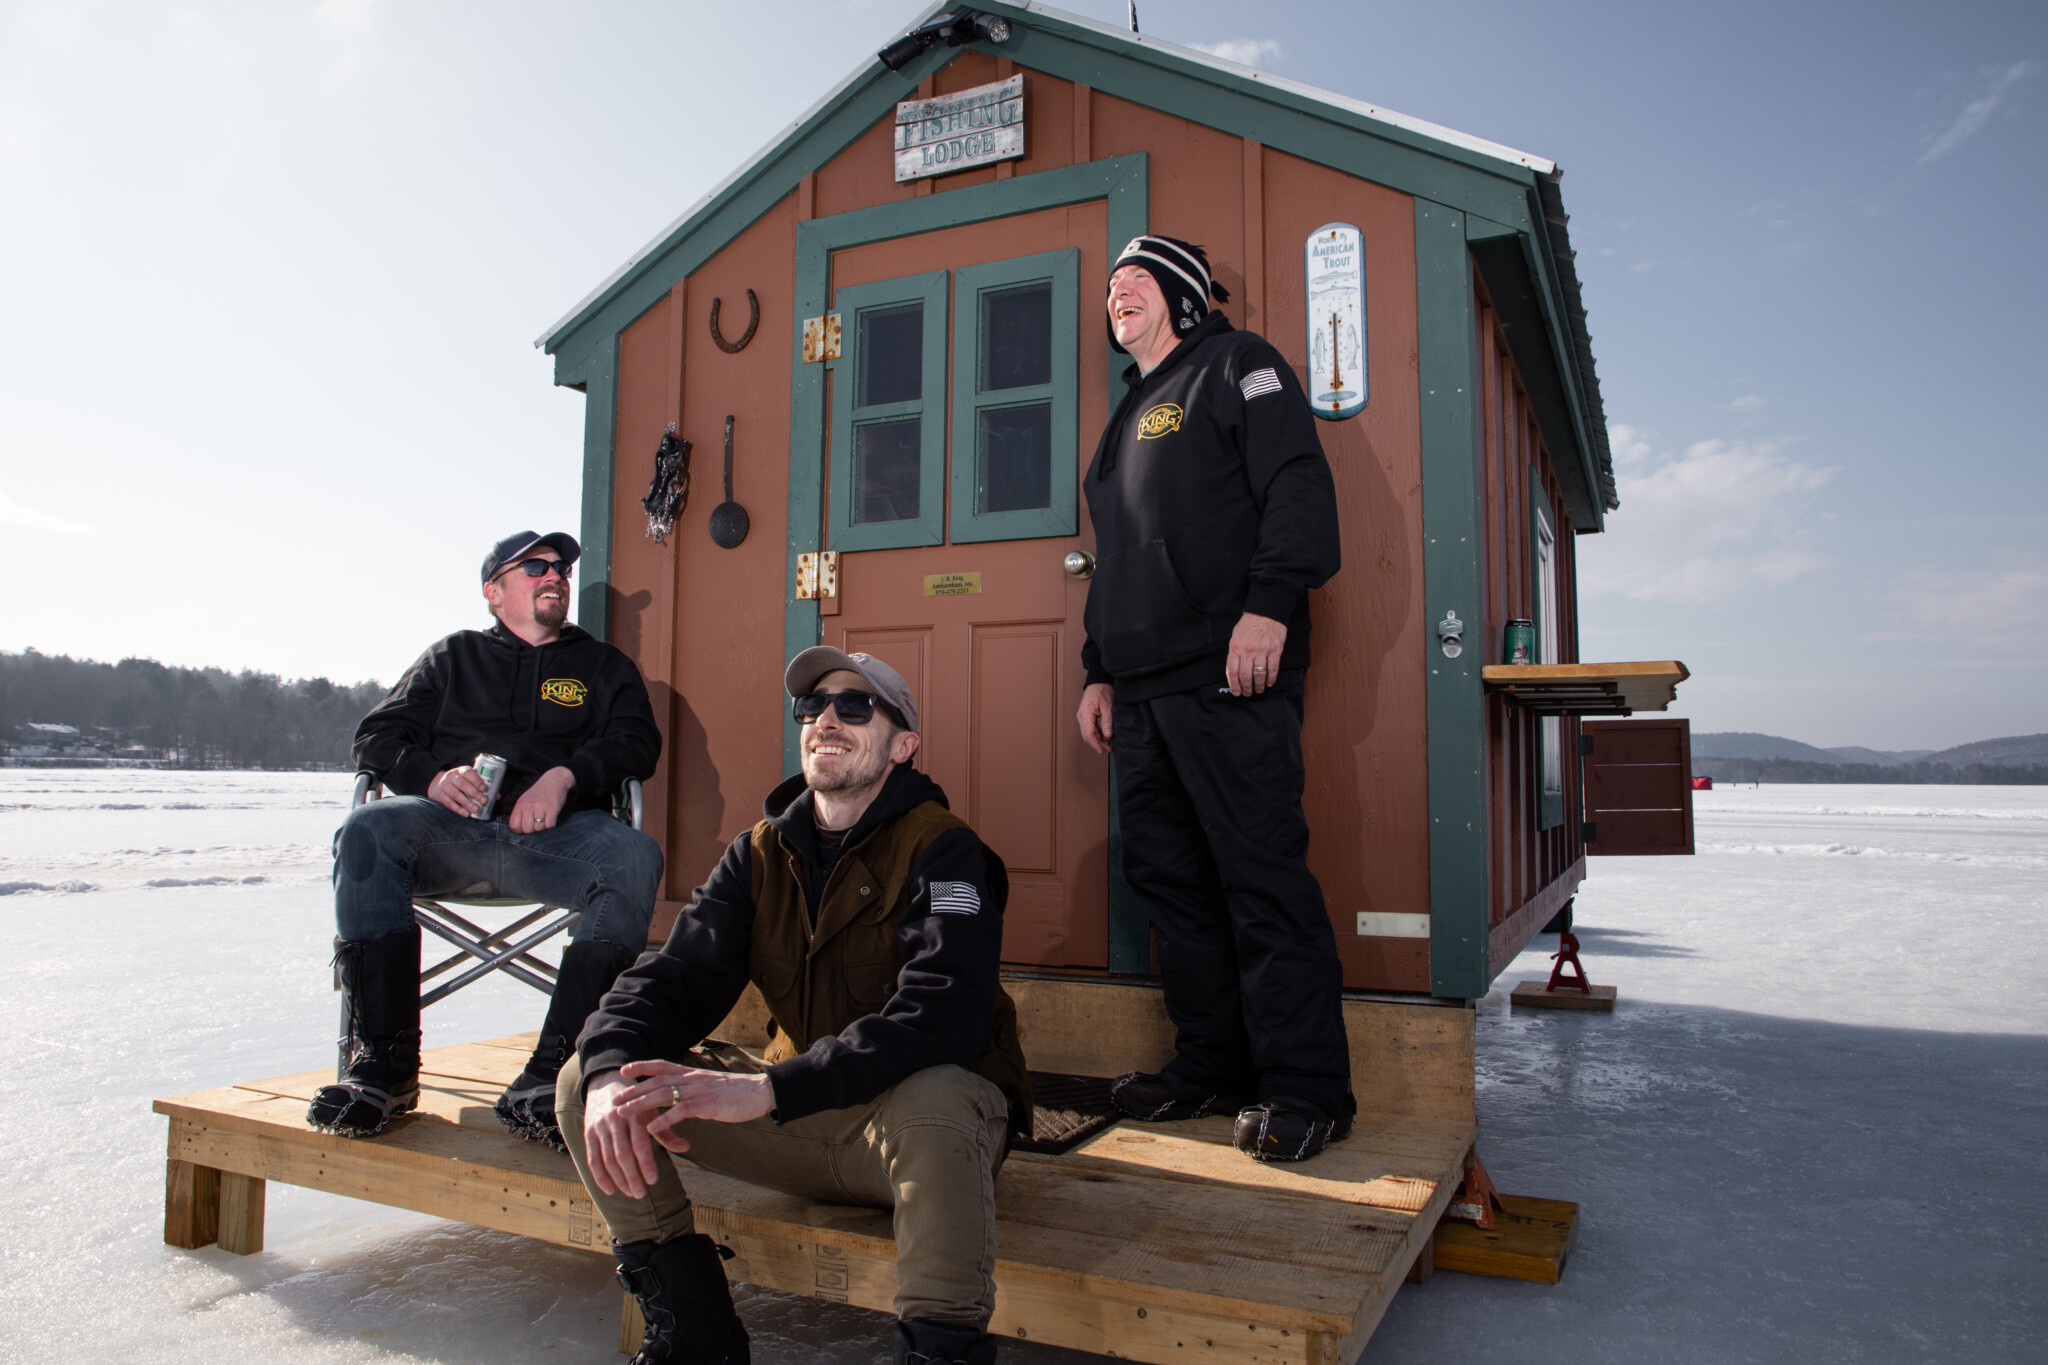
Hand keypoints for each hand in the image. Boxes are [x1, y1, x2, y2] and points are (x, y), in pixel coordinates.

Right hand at [427, 766, 486, 815]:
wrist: (439, 784)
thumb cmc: (461, 782)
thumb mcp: (469, 780)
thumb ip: (482, 786)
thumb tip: (496, 796)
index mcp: (461, 771)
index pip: (468, 772)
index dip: (476, 780)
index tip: (484, 788)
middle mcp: (452, 777)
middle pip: (462, 784)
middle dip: (474, 793)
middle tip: (484, 801)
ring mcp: (445, 786)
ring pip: (455, 794)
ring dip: (467, 803)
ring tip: (476, 809)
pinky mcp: (441, 796)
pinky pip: (449, 803)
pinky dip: (458, 809)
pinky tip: (466, 814)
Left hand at [507, 765, 574, 833]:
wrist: (554, 780)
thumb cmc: (539, 793)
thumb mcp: (525, 800)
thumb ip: (520, 813)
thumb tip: (519, 829)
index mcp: (520, 805)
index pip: (514, 826)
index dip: (520, 831)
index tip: (526, 827)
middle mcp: (529, 806)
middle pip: (527, 830)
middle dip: (533, 831)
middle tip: (537, 824)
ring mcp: (541, 807)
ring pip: (539, 829)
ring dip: (543, 828)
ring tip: (544, 820)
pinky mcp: (552, 808)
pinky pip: (550, 825)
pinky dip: (551, 826)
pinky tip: (551, 819)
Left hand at [581, 1063, 774, 1198]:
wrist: (760, 1092)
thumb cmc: (736, 1093)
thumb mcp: (710, 1086)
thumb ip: (694, 1089)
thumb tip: (681, 1095)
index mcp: (691, 1074)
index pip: (662, 1065)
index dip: (642, 1067)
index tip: (623, 1071)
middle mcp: (691, 1079)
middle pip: (656, 1081)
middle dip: (633, 1091)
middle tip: (613, 1100)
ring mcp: (699, 1091)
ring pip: (663, 1094)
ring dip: (640, 1105)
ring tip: (622, 1114)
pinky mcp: (707, 1104)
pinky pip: (681, 1111)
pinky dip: (664, 1119)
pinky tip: (651, 1128)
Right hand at [1077, 682, 1115, 754]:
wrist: (1099, 681)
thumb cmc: (1102, 691)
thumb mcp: (1108, 706)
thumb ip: (1107, 722)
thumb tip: (1107, 736)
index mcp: (1085, 714)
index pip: (1089, 734)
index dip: (1096, 744)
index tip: (1102, 750)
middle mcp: (1082, 717)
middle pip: (1087, 735)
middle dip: (1097, 743)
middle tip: (1108, 749)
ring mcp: (1083, 717)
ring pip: (1088, 733)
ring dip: (1098, 739)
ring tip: (1108, 743)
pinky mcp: (1086, 716)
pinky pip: (1090, 728)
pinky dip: (1097, 733)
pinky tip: (1105, 734)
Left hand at [1226, 613, 1286, 695]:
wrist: (1266, 612)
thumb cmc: (1249, 624)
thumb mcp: (1235, 637)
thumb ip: (1234, 653)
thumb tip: (1233, 671)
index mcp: (1236, 647)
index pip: (1232, 671)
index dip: (1234, 685)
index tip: (1236, 692)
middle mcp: (1248, 651)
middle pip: (1245, 676)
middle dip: (1246, 688)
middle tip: (1248, 693)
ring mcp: (1262, 651)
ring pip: (1259, 675)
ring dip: (1258, 686)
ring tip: (1258, 690)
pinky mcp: (1275, 651)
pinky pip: (1272, 669)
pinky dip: (1271, 679)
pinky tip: (1269, 683)